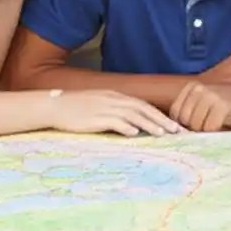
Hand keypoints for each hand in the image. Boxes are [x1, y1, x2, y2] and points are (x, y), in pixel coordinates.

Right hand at [47, 89, 182, 136]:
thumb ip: (116, 112)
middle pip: (143, 108)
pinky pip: (114, 121)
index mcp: (116, 96)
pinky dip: (126, 127)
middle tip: (177, 131)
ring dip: (149, 124)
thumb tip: (133, 126)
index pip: (143, 105)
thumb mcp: (99, 105)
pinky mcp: (94, 117)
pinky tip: (135, 134)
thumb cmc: (75, 108)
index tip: (173, 126)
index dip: (159, 115)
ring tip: (162, 134)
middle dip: (161, 120)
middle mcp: (114, 99)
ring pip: (133, 114)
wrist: (54, 105)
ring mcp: (104, 107)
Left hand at [170, 81, 230, 131]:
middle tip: (211, 127)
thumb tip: (175, 132)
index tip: (198, 126)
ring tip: (220, 125)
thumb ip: (192, 110)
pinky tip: (226, 126)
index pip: (176, 113)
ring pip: (197, 126)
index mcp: (192, 87)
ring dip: (207, 132)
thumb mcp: (207, 101)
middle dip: (196, 129)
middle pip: (185, 121)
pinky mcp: (222, 107)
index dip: (184, 124)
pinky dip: (217, 133)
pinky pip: (211, 129)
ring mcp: (211, 97)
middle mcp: (199, 89)